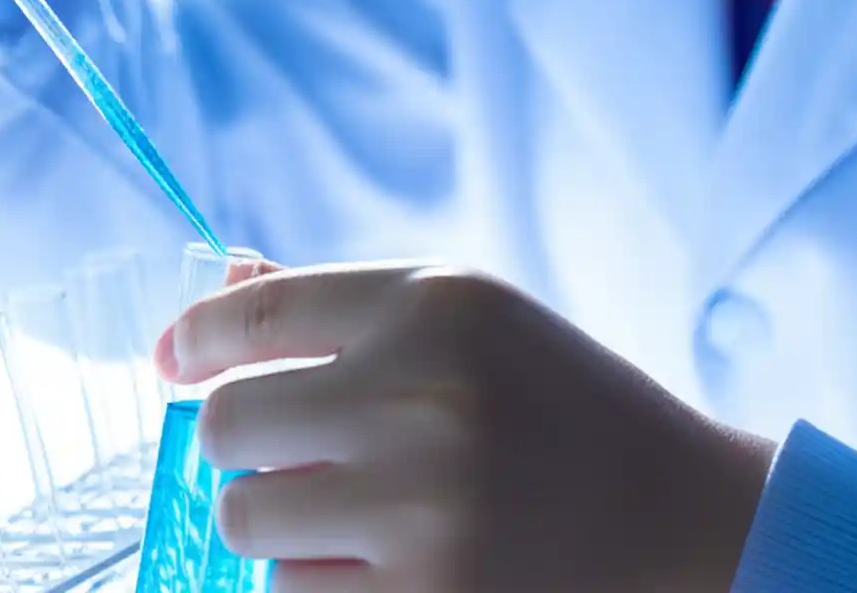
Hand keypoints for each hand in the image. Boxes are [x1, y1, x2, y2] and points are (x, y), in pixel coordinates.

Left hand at [157, 262, 775, 591]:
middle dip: (240, 442)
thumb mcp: (473, 322)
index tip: (172, 360)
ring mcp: (421, 510)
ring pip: (248, 522)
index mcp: (435, 307)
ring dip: (282, 523)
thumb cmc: (564, 409)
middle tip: (288, 453)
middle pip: (226, 426)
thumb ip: (343, 309)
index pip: (255, 311)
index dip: (195, 337)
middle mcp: (420, 398)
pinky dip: (317, 582)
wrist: (684, 521)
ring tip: (364, 515)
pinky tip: (384, 564)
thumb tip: (218, 291)